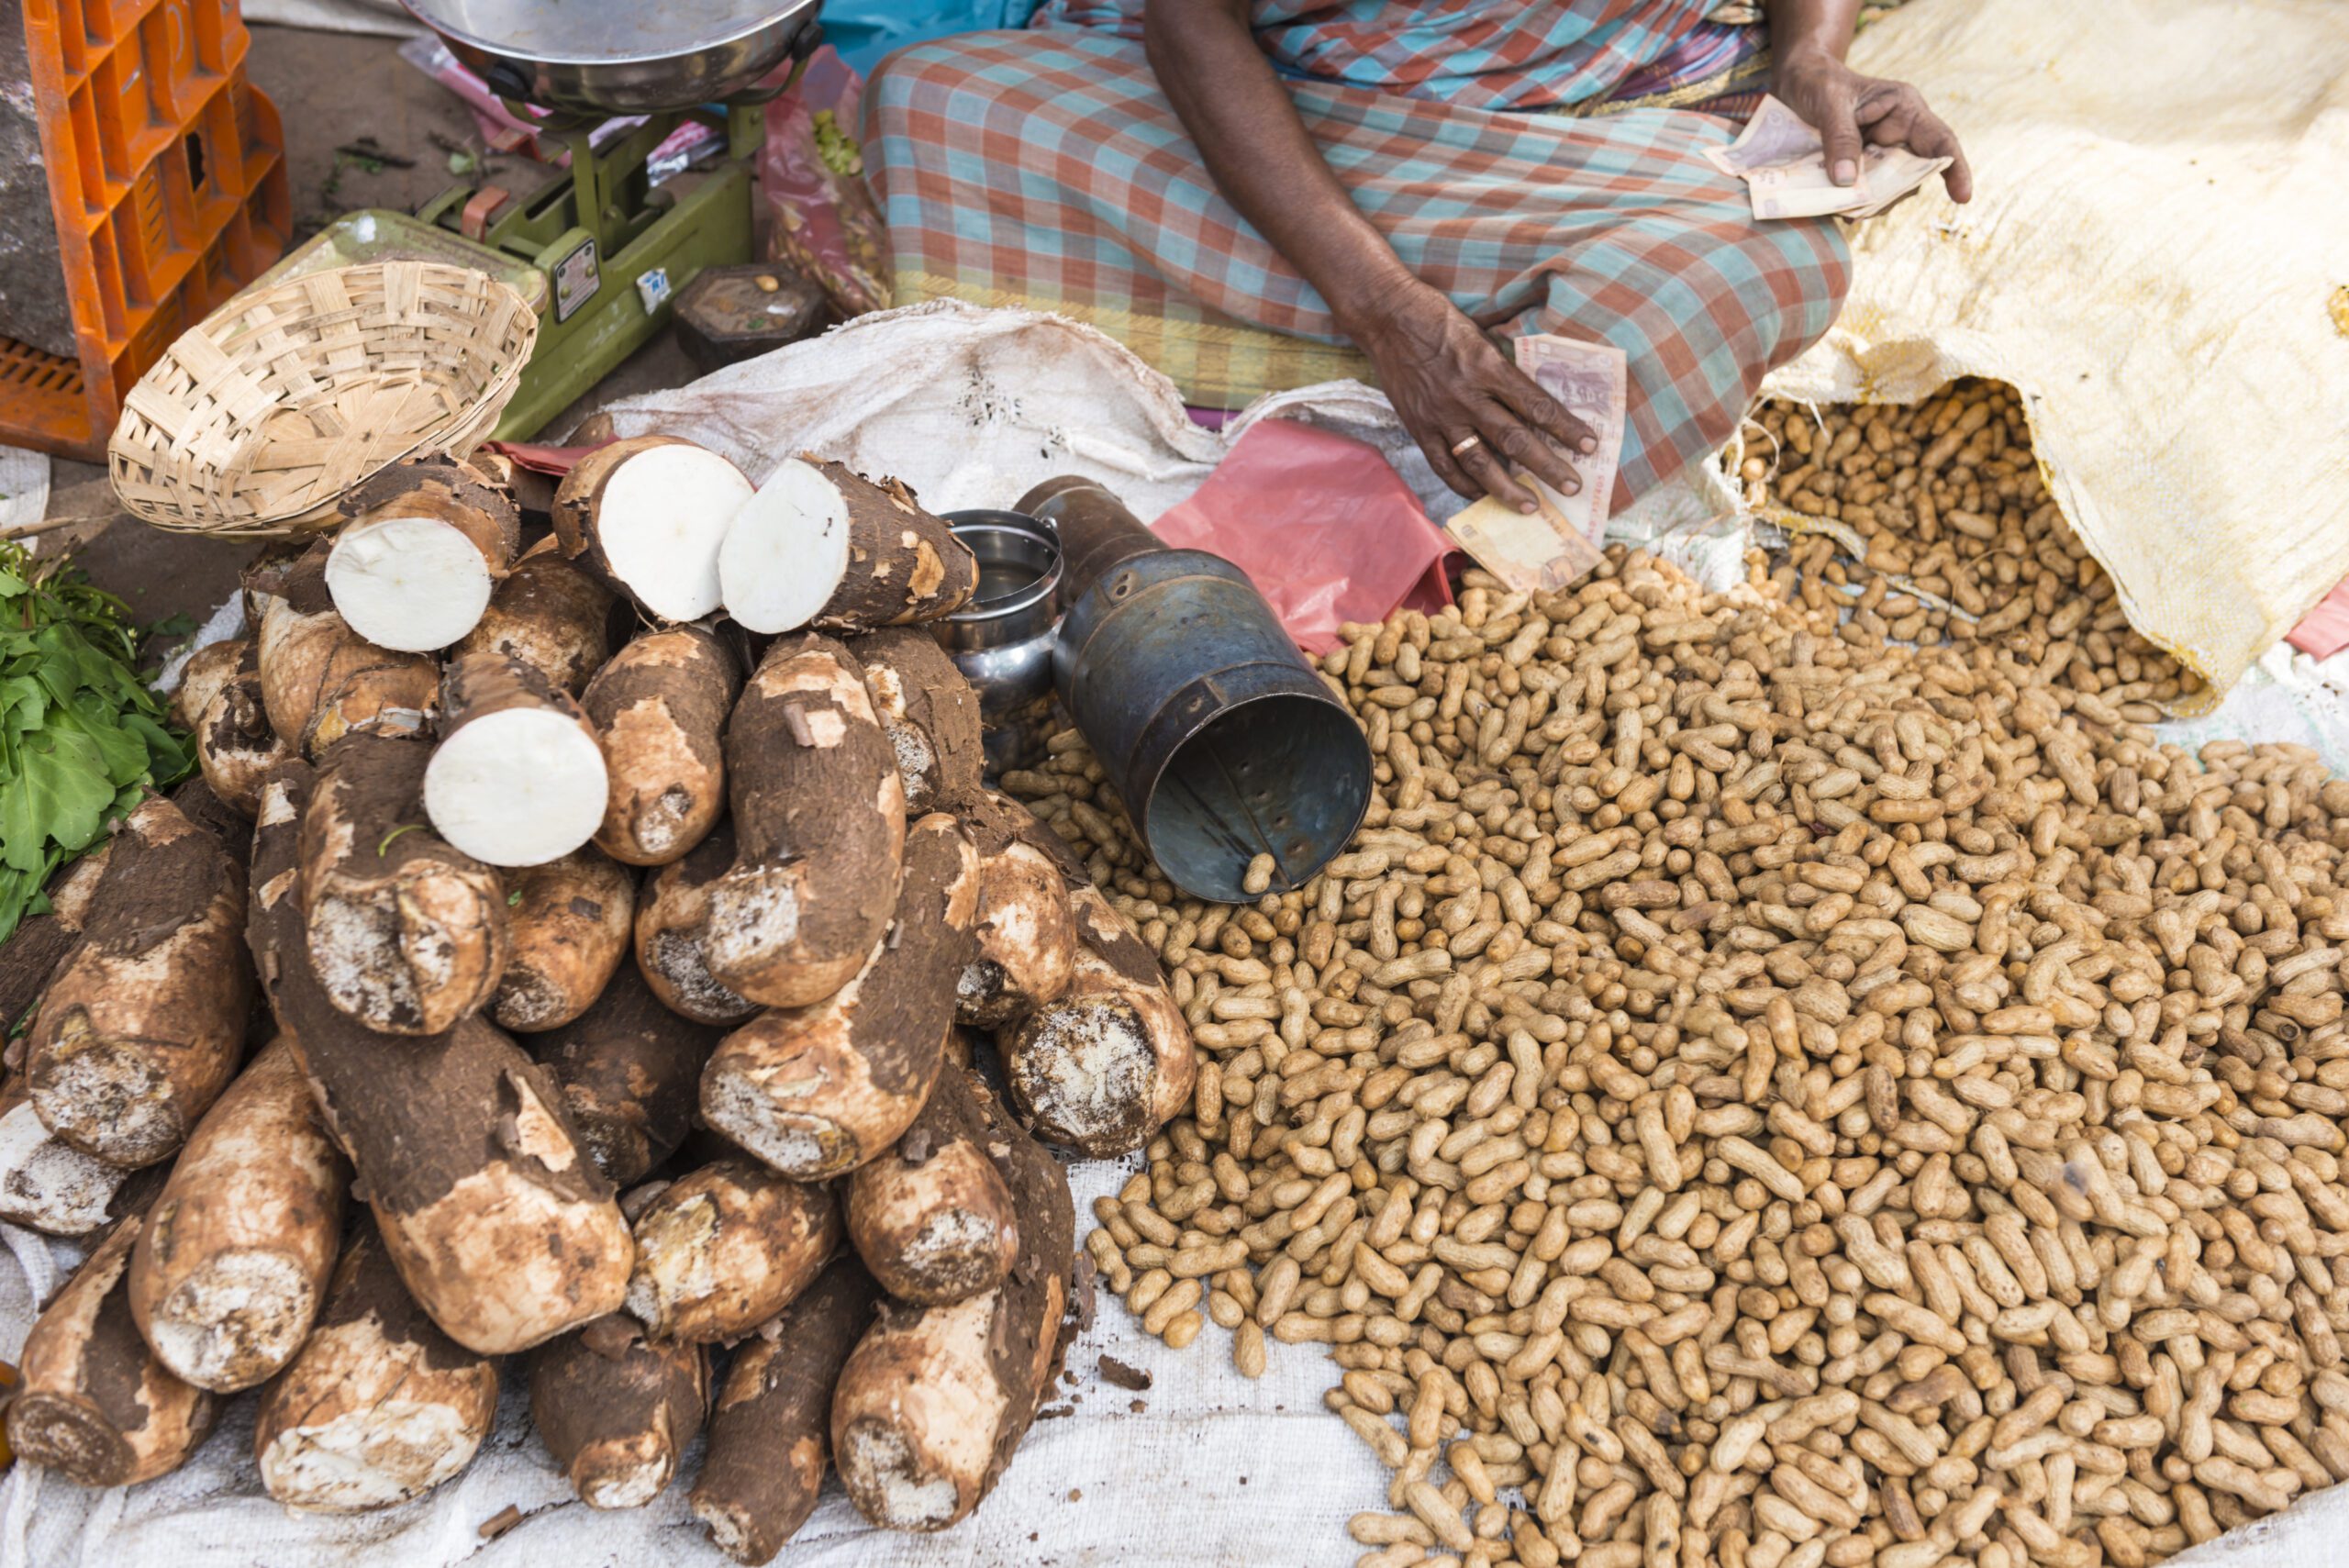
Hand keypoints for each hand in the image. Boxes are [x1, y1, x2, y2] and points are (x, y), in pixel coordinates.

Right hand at [1344, 278, 1593, 511]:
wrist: (1387, 317)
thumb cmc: (1437, 318)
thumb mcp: (1480, 335)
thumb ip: (1502, 368)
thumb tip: (1529, 399)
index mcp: (1487, 367)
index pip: (1536, 404)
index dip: (1566, 427)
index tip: (1590, 444)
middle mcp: (1467, 396)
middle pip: (1515, 439)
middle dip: (1547, 466)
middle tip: (1572, 487)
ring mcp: (1441, 416)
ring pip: (1480, 462)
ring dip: (1508, 488)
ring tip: (1531, 506)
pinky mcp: (1419, 428)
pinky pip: (1444, 466)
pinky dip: (1464, 485)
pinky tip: (1482, 496)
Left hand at [1773, 45, 1972, 202]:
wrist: (1795, 83)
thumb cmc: (1818, 81)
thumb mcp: (1828, 102)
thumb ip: (1840, 137)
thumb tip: (1848, 181)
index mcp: (1904, 109)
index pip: (1939, 140)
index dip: (1955, 168)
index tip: (1962, 197)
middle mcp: (1898, 133)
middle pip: (1912, 174)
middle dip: (1893, 196)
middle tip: (1863, 210)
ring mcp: (1879, 152)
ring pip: (1888, 189)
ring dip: (1869, 203)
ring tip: (1844, 210)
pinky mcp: (1859, 166)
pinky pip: (1863, 191)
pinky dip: (1852, 202)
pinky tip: (1835, 209)